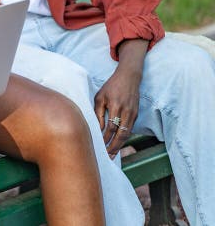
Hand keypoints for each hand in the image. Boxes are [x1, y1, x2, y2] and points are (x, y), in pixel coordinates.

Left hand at [94, 40, 145, 155]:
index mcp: (116, 106)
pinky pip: (130, 129)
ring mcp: (133, 114)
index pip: (110, 127)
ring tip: (112, 154)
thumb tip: (98, 128)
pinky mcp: (136, 115)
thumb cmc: (111, 86)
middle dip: (114, 147)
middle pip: (121, 134)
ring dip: (120, 145)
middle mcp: (126, 112)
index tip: (99, 146)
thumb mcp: (100, 96)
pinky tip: (118, 143)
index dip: (105, 138)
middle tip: (107, 156)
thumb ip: (98, 112)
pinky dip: (124, 138)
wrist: (129, 78)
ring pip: (127, 134)